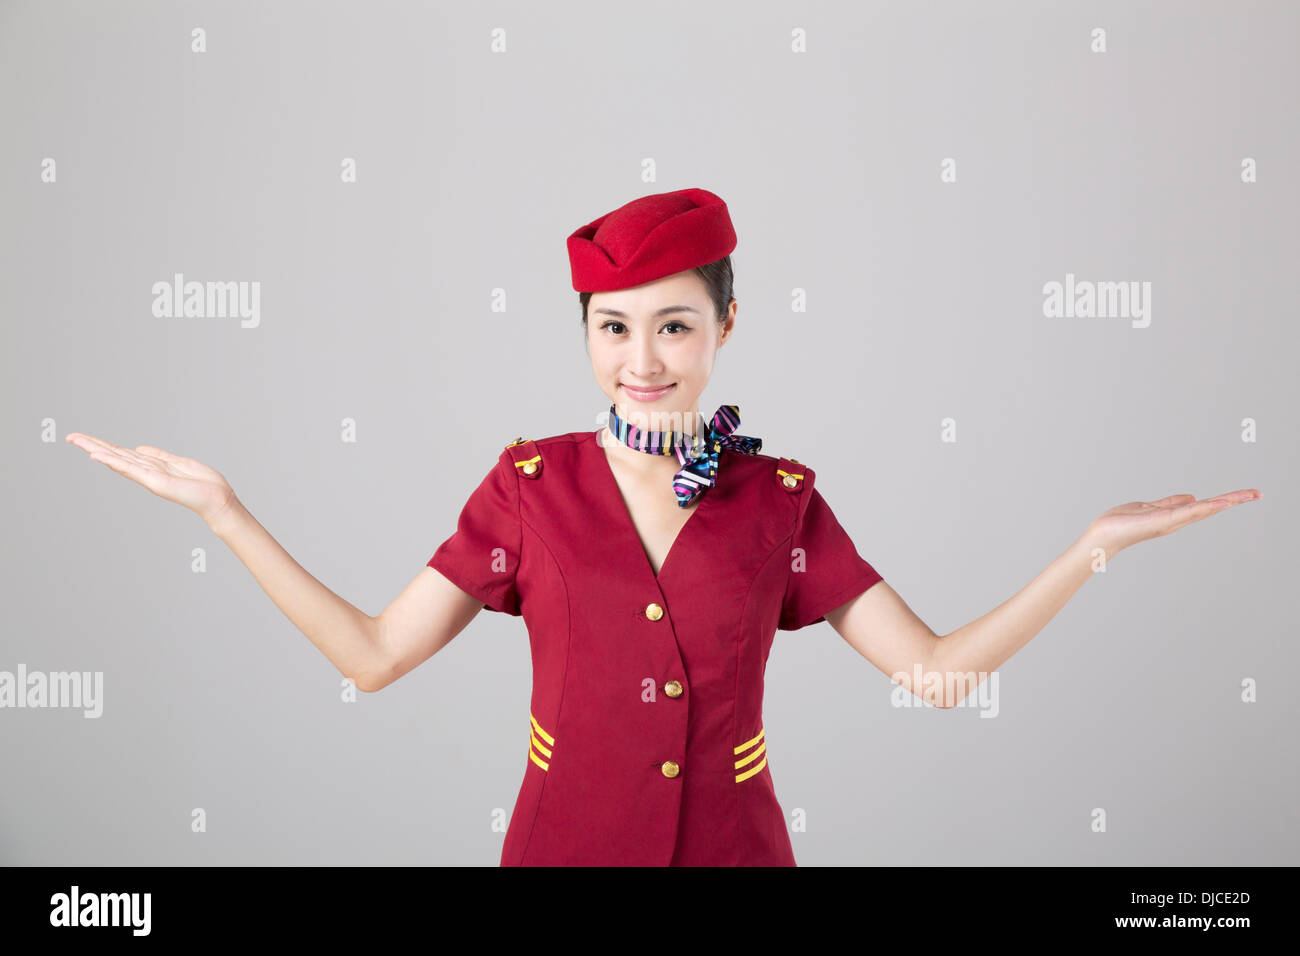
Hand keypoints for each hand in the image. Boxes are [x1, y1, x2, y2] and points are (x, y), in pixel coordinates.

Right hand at [65, 432, 236, 525]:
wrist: (216, 498)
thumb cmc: (202, 483)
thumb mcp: (178, 462)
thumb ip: (159, 455)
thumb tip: (139, 447)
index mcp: (151, 465)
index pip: (122, 453)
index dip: (103, 445)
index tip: (84, 438)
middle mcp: (146, 471)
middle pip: (114, 455)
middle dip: (92, 445)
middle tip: (70, 437)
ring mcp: (148, 477)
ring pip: (117, 459)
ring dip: (96, 449)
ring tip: (77, 441)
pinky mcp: (154, 481)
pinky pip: (130, 469)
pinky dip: (113, 462)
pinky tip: (97, 455)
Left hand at [1086, 488, 1260, 555]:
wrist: (1103, 535)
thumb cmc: (1122, 523)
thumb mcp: (1149, 507)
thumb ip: (1170, 502)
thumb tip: (1190, 496)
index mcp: (1175, 515)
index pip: (1206, 505)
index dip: (1228, 499)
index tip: (1249, 494)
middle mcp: (1177, 520)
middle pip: (1211, 507)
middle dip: (1235, 499)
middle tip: (1258, 493)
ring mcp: (1171, 522)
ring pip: (1204, 509)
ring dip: (1225, 501)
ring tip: (1246, 495)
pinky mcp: (1162, 522)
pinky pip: (1186, 513)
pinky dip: (1203, 507)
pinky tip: (1219, 502)